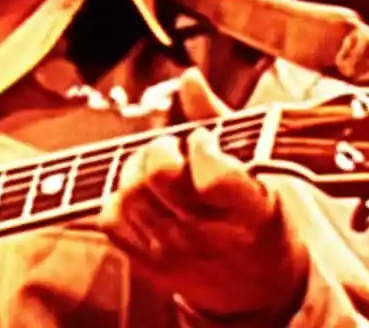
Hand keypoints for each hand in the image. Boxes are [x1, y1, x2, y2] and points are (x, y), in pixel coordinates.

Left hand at [99, 69, 308, 321]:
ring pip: (129, 193)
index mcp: (248, 212)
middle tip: (174, 149)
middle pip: (159, 176)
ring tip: (158, 170)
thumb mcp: (257, 171)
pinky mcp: (146, 264)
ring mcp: (172, 253)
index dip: (201, 145)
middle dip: (161, 148)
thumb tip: (188, 77)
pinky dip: (118, 198)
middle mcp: (207, 236)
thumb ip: (217, 121)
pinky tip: (142, 194)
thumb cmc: (257, 221)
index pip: (212, 174)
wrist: (256, 291)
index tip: (203, 140)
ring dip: (137, 170)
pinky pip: (111, 218)